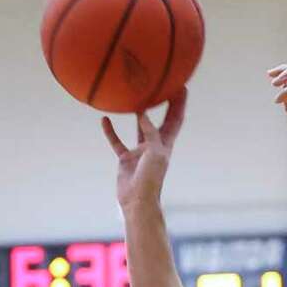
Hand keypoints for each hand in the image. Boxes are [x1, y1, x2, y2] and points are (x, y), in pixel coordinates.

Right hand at [101, 88, 186, 210]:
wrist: (137, 201)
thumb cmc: (150, 179)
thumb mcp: (154, 152)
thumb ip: (150, 132)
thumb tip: (143, 113)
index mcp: (166, 144)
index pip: (175, 120)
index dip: (179, 104)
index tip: (182, 87)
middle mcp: (154, 146)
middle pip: (161, 120)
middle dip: (164, 104)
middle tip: (163, 85)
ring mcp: (140, 152)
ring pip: (139, 128)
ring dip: (137, 114)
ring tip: (133, 96)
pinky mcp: (126, 159)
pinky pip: (117, 142)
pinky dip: (111, 132)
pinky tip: (104, 120)